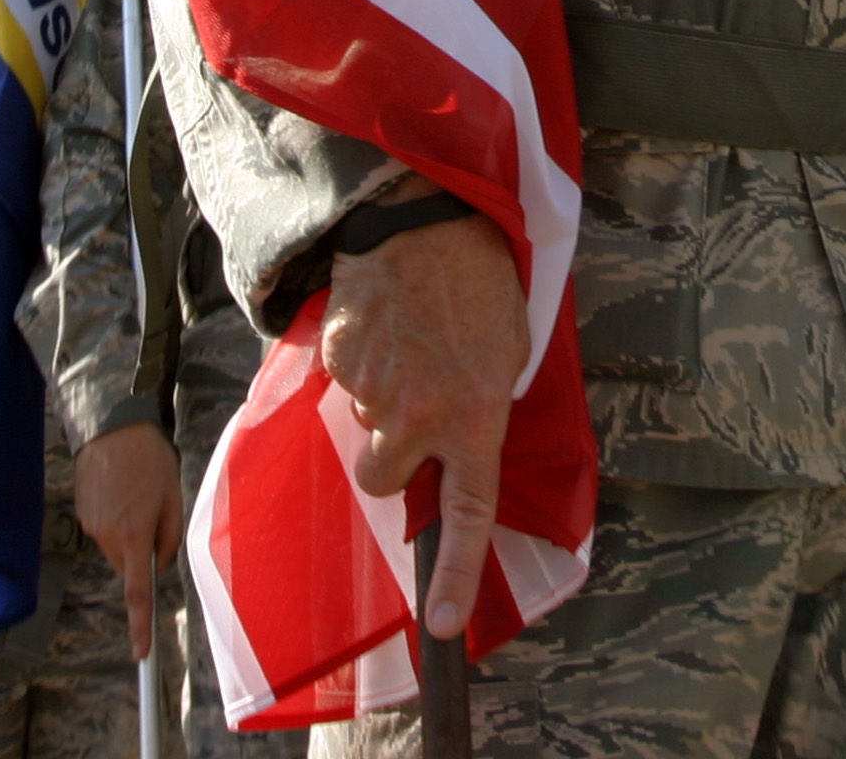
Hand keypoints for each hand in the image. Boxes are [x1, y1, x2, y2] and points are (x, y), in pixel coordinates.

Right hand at [75, 422, 187, 660]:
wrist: (110, 426)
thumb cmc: (149, 458)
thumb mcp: (172, 495)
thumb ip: (169, 535)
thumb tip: (160, 562)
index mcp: (134, 535)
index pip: (137, 593)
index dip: (141, 625)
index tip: (140, 653)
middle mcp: (107, 536)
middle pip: (127, 566)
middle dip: (142, 552)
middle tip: (155, 514)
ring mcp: (90, 526)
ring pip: (115, 547)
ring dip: (128, 533)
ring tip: (136, 494)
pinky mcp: (81, 513)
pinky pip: (103, 529)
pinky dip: (115, 518)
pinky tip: (122, 489)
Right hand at [320, 207, 525, 641]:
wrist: (424, 218)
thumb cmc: (478, 281)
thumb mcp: (507, 351)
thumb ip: (484, 409)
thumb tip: (456, 446)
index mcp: (474, 419)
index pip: (465, 516)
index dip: (453, 576)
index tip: (439, 627)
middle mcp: (420, 417)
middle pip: (382, 479)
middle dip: (390, 453)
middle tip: (411, 403)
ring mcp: (373, 392)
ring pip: (361, 429)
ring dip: (376, 404)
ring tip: (402, 345)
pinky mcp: (338, 363)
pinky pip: (341, 386)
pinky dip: (357, 365)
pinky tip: (381, 324)